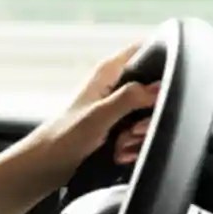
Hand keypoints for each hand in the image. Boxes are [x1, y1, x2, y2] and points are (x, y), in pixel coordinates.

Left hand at [27, 42, 160, 177]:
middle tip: (134, 129)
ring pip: (149, 115)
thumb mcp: (99, 116)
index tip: (166, 87)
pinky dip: (133, 146)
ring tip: (122, 144)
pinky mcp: (116, 127)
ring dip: (141, 134)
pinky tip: (121, 154)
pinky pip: (139, 134)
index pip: (145, 48)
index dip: (163, 60)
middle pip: (154, 88)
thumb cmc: (63, 137)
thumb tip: (159, 88)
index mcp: (108, 71)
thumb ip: (129, 98)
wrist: (46, 165)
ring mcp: (116, 107)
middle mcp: (114, 85)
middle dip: (151, 113)